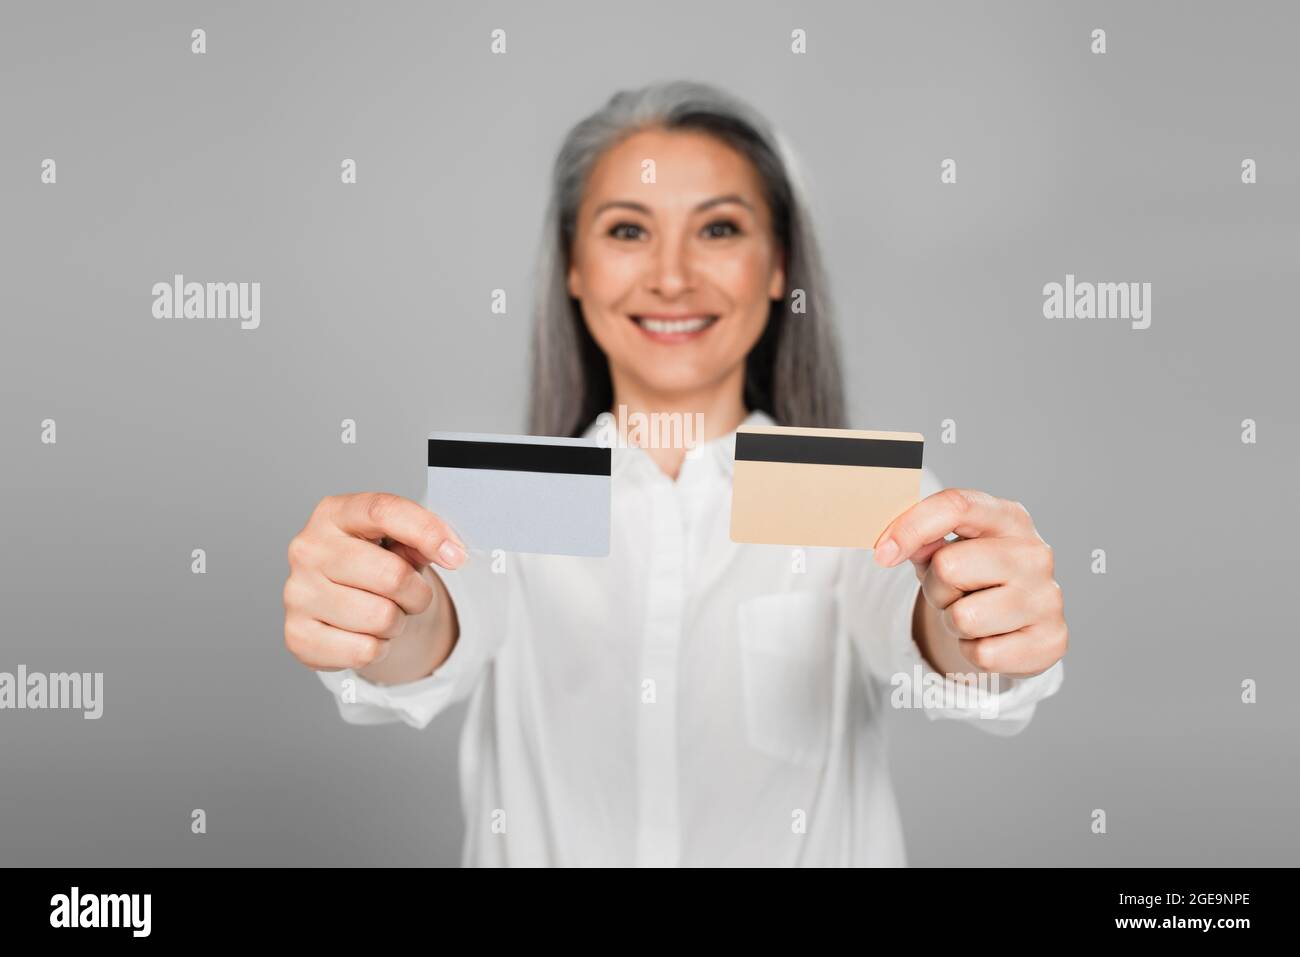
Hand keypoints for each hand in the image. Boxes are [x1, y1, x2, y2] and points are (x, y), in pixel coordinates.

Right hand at [283, 493, 465, 672]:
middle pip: (391, 575)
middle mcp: (308, 549)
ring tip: (385, 611)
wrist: (342, 602)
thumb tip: (451, 552)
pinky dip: (378, 648)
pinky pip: (363, 651)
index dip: (427, 532)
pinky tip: (365, 633)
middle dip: (417, 593)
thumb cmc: (374, 563)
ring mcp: (297, 593)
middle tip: (412, 595)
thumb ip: (421, 538)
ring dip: (397, 622)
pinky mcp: (298, 635)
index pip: (384, 511)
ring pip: (381, 618)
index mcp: (334, 513)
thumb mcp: (399, 540)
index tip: (457, 556)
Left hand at [873, 488, 1066, 677]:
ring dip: (953, 623)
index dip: (911, 527)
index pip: (956, 506)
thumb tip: (891, 545)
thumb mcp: (943, 549)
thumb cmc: (972, 577)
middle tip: (952, 592)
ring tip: (972, 614)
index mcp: (1009, 517)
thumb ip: (920, 539)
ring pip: (963, 617)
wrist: (1011, 623)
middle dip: (936, 587)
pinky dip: (972, 652)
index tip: (882, 553)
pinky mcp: (1052, 640)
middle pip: (949, 566)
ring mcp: (1048, 597)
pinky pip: (983, 654)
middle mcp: (1036, 553)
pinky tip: (990, 638)